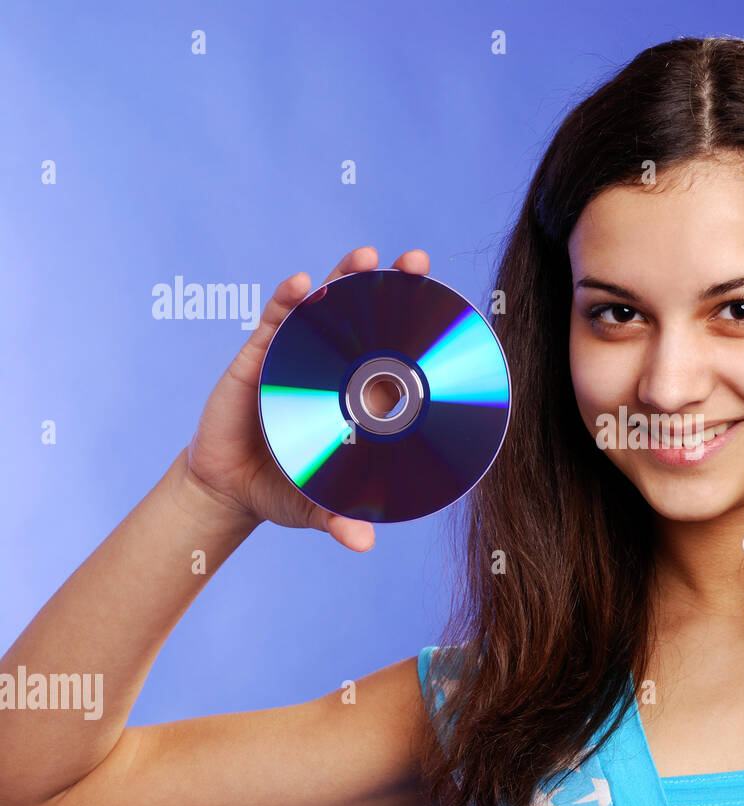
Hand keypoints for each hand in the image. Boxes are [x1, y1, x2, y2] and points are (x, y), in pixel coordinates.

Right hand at [183, 247, 430, 551]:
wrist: (231, 490)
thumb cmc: (289, 489)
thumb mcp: (319, 504)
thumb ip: (341, 517)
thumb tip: (363, 543)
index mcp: (359, 392)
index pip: (395, 348)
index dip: (418, 321)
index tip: (447, 300)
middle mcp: (333, 365)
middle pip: (367, 314)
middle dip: (391, 283)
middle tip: (415, 263)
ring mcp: (297, 355)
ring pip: (325, 306)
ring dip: (344, 277)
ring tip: (365, 259)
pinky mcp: (258, 356)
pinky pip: (276, 320)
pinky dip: (289, 299)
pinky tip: (302, 284)